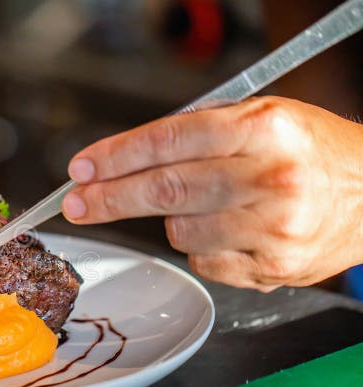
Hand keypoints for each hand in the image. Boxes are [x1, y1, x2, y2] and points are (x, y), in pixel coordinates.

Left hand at [62, 96, 362, 291]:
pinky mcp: (273, 267)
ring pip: (179, 231)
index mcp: (265, 128)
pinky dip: (202, 245)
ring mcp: (273, 227)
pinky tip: (234, 230)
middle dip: (108, 198)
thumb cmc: (309, 151)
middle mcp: (270, 177)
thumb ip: (197, 133)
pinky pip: (203, 260)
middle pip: (164, 190)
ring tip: (211, 204)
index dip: (116, 156)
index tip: (81, 168)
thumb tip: (117, 161)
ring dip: (174, 220)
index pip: (170, 139)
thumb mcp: (262, 118)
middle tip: (76, 203)